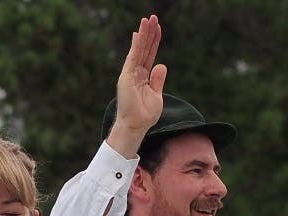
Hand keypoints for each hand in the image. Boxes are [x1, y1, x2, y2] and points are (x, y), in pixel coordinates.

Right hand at [106, 15, 167, 157]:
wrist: (136, 126)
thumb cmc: (145, 115)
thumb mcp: (156, 95)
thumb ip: (158, 79)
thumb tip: (161, 64)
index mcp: (143, 77)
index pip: (149, 55)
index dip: (154, 41)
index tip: (158, 28)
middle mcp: (135, 73)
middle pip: (144, 49)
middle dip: (149, 33)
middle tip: (153, 17)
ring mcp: (130, 74)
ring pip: (138, 50)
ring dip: (143, 34)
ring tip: (148, 19)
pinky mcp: (126, 77)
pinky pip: (133, 58)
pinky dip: (136, 45)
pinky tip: (139, 34)